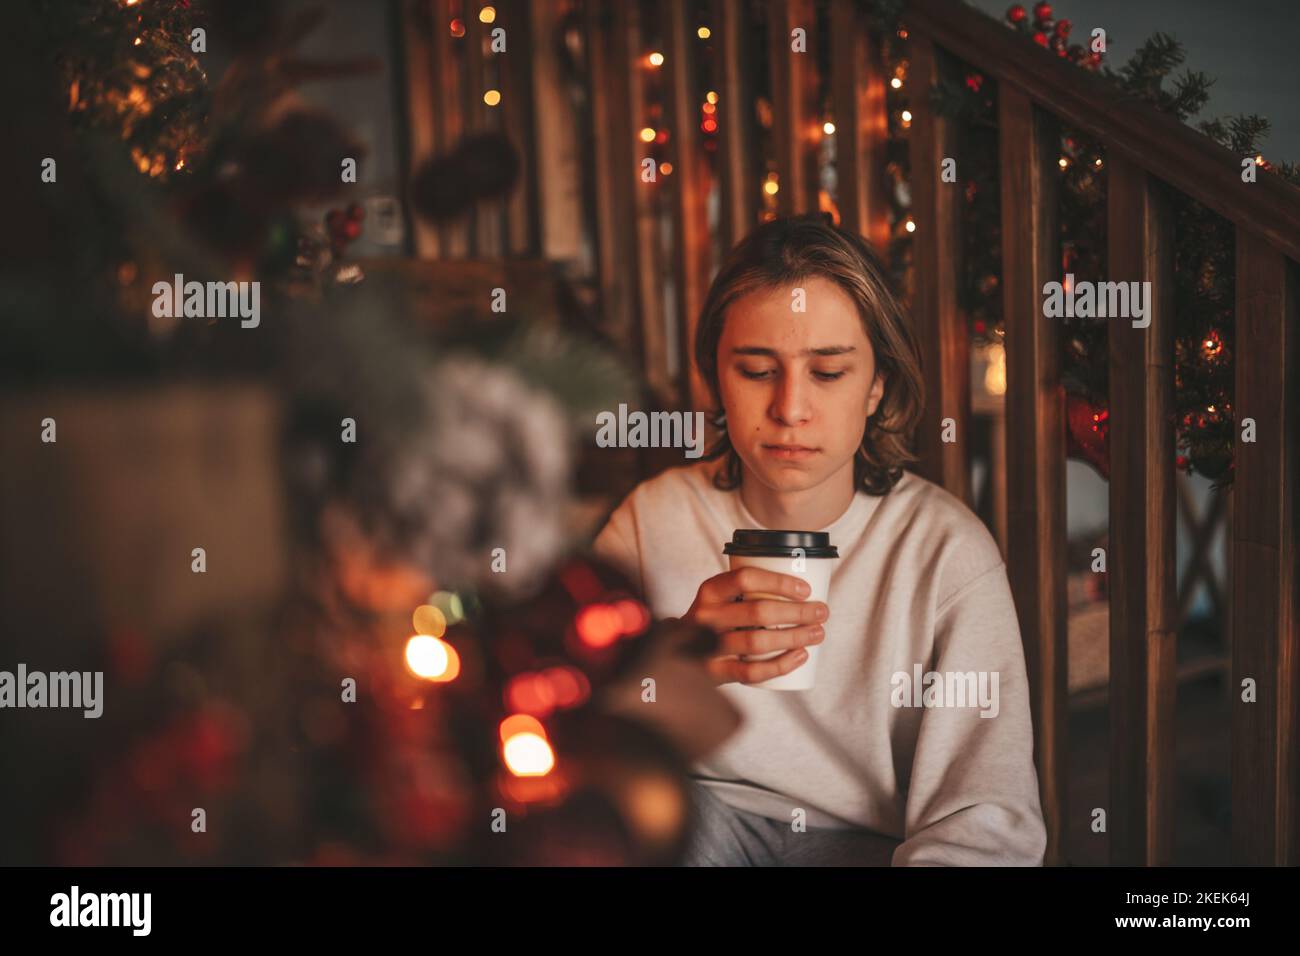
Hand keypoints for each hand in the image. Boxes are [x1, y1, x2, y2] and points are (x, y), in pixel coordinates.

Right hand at [682, 566, 827, 685]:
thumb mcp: (722, 598)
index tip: (806, 590)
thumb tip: (806, 587)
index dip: (779, 583)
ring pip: (756, 642)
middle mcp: (705, 616)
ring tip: (817, 633)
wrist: (680, 651)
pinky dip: (780, 665)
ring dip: (794, 637)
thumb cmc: (716, 619)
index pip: (745, 578)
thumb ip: (749, 590)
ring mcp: (708, 646)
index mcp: (710, 591)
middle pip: (757, 611)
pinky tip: (801, 656)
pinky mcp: (714, 672)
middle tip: (821, 612)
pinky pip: (751, 672)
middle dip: (797, 612)